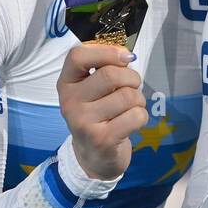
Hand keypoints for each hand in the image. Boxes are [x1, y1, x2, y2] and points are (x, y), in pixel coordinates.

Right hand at [57, 43, 146, 179]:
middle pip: (111, 75)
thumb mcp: (93, 89)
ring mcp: (84, 122)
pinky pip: (136, 115)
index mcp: (66, 83)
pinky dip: (141, 116)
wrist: (92, 156)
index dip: (107, 51)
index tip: (124, 58)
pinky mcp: (102, 139)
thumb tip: (126, 55)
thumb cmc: (98, 114)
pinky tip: (130, 123)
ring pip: (128, 96)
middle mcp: (70, 102)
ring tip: (128, 109)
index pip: (78, 55)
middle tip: (131, 88)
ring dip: (138, 100)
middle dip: (132, 78)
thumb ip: (104, 67)